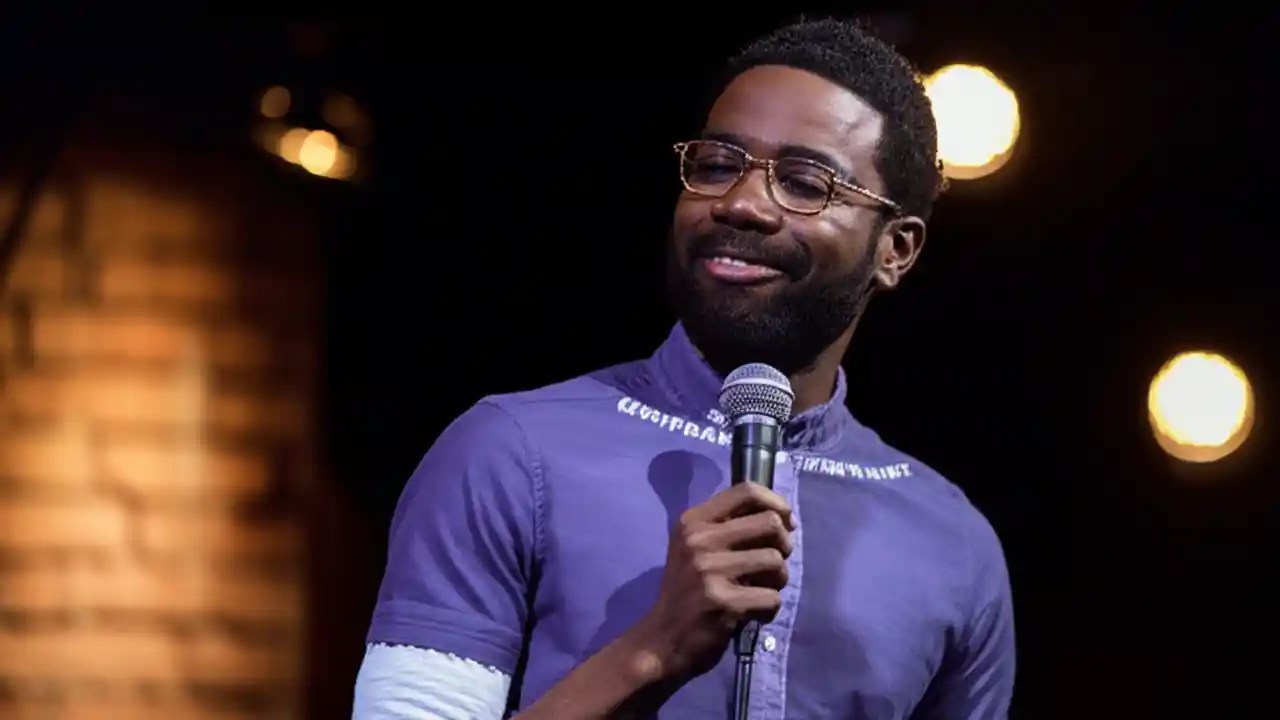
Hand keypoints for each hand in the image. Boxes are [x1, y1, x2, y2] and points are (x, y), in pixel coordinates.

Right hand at [629, 482, 794, 681]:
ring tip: (761, 592)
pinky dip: (769, 610)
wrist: (661, 641)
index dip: (777, 503)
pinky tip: (752, 615)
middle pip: (770, 523)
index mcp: (693, 521)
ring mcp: (709, 571)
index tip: (786, 523)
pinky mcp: (722, 602)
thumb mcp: (694, 549)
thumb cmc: (685, 593)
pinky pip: (772, 598)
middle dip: (784, 545)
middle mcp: (699, 540)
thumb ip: (728, 528)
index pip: (746, 491)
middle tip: (773, 566)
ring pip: (776, 561)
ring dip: (778, 581)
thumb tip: (782, 517)